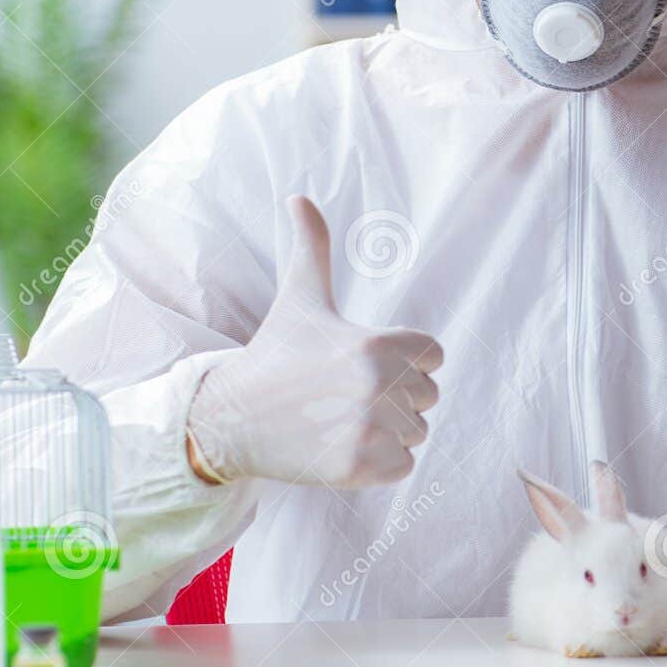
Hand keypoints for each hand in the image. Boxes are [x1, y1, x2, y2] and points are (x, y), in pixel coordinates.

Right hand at [187, 196, 441, 484]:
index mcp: (374, 345)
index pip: (433, 355)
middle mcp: (377, 388)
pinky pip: (404, 466)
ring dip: (389, 430)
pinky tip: (343, 446)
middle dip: (397, 395)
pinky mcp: (359, 469)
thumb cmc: (276, 353)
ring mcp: (368, 432)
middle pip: (428, 396)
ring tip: (342, 418)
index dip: (405, 358)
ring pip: (417, 432)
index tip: (364, 361)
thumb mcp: (299, 297)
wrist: (233, 418)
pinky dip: (381, 462)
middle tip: (346, 392)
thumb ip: (312, 246)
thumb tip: (299, 197)